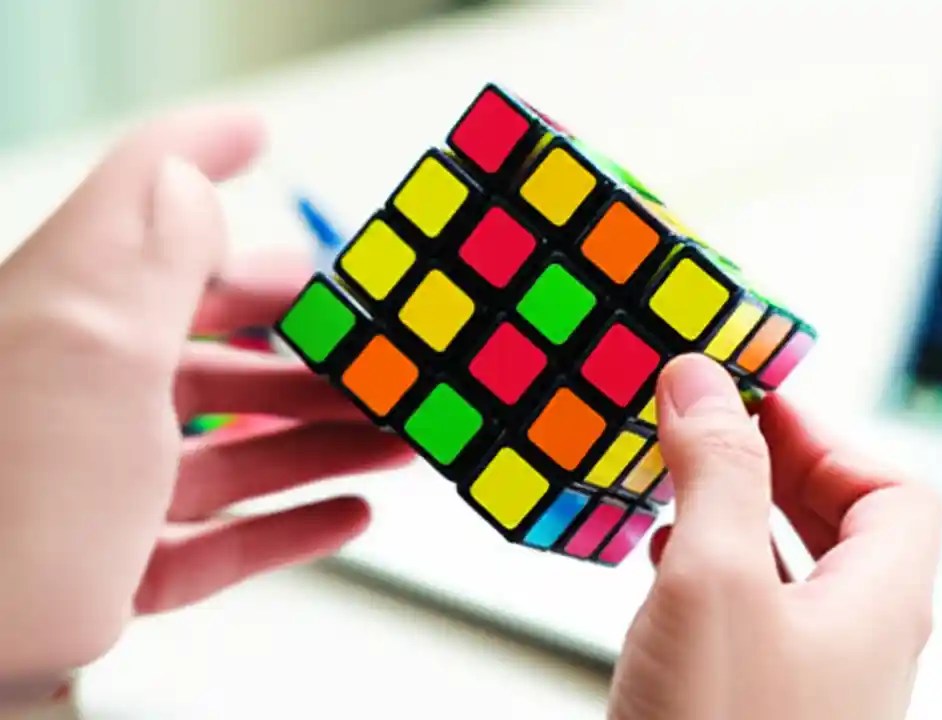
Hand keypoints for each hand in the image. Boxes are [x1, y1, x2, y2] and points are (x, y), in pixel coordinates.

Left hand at [0, 109, 413, 682]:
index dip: (200, 150)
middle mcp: (82, 385)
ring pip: (233, 441)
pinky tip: (349, 512)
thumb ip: (150, 263)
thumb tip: (192, 181)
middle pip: (210, 337)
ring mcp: (100, 479)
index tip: (257, 132)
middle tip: (379, 337)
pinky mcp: (113, 564)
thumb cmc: (3, 508)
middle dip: (306, 337)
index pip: (136, 203)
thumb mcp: (88, 356)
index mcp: (70, 313)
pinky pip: (220, 536)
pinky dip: (290, 523)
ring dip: (327, 437)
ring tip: (402, 435)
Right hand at [609, 355, 941, 719]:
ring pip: (791, 576)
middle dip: (776, 469)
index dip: (826, 438)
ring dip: (739, 520)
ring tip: (682, 485)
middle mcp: (859, 648)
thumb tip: (703, 384)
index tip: (756, 404)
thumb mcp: (715, 586)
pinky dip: (713, 576)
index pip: (893, 493)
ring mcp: (814, 686)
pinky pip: (752, 621)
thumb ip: (717, 476)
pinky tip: (665, 567)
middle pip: (844, 529)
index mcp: (879, 608)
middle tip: (715, 432)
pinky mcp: (760, 711)